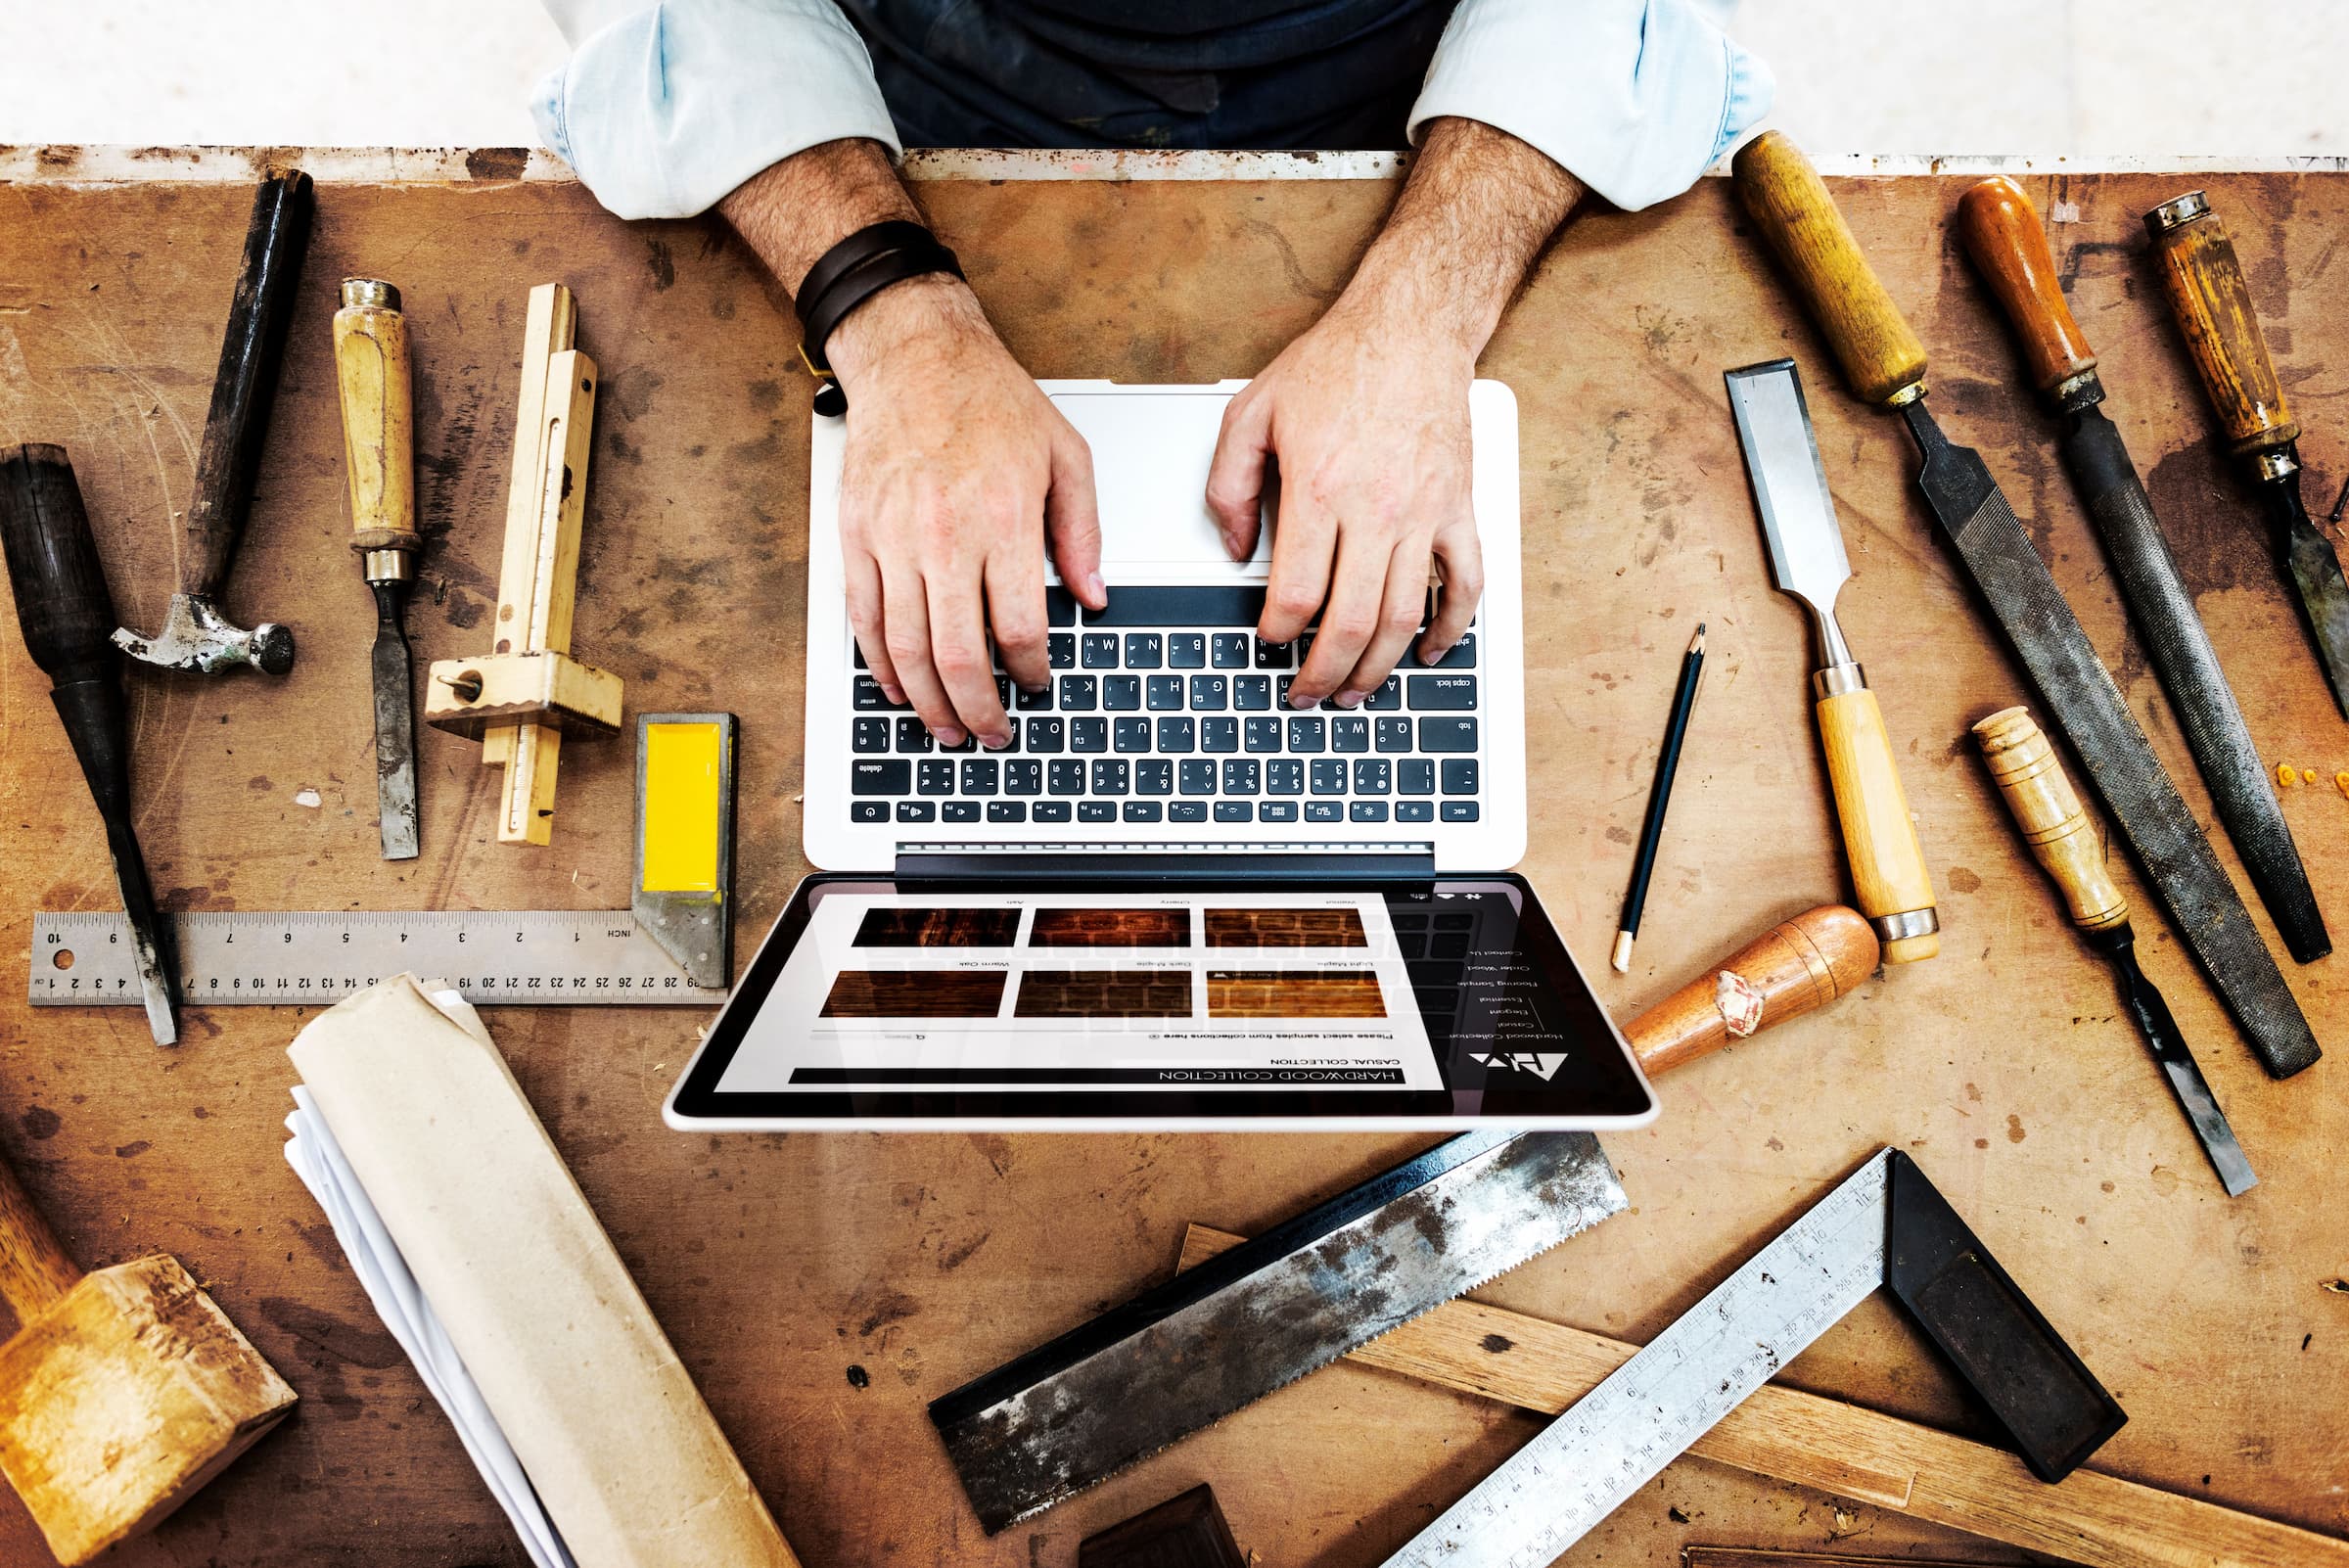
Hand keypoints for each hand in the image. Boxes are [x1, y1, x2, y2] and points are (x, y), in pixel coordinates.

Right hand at [828, 277, 1105, 747]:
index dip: (1031, 673)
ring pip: (907, 649)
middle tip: (993, 733)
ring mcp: (893, 539)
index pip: (1020, 628)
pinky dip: (880, 664)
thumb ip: (1082, 533)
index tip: (1037, 685)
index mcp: (1003, 520)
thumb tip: (1092, 597)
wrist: (915, 356)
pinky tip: (898, 687)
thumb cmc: (989, 401)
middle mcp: (945, 536)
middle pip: (960, 655)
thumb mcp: (1064, 457)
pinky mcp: (856, 536)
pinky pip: (864, 619)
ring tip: (947, 726)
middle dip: (980, 709)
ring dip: (928, 702)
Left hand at [1205, 295, 1482, 708]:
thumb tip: (1234, 550)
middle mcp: (1376, 508)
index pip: (1297, 593)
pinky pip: (1465, 583)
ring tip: (1355, 692)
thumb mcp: (1251, 412)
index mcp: (1320, 489)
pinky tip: (1429, 653)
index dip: (1279, 635)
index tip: (1269, 644)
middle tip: (1306, 694)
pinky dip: (1451, 628)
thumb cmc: (1336, 364)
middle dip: (1324, 672)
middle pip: (1352, 621)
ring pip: (1404, 615)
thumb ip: (1229, 486)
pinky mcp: (1459, 508)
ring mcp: (1425, 513)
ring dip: (1379, 668)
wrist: (1411, 326)